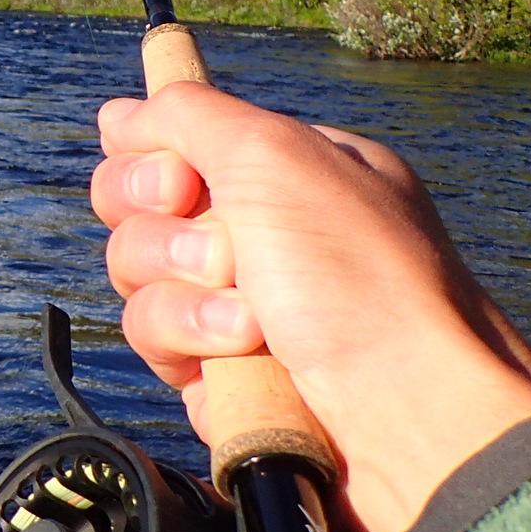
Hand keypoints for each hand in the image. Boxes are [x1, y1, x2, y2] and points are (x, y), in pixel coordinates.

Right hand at [91, 81, 530, 531]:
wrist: (409, 417)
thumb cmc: (360, 278)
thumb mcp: (276, 155)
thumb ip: (186, 114)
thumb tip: (120, 113)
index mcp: (284, 170)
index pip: (167, 142)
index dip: (151, 162)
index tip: (181, 182)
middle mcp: (260, 231)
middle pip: (136, 209)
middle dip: (162, 233)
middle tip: (222, 254)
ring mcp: (236, 303)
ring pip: (138, 278)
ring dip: (182, 295)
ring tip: (250, 323)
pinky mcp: (218, 371)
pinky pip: (156, 343)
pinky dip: (191, 346)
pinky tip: (242, 357)